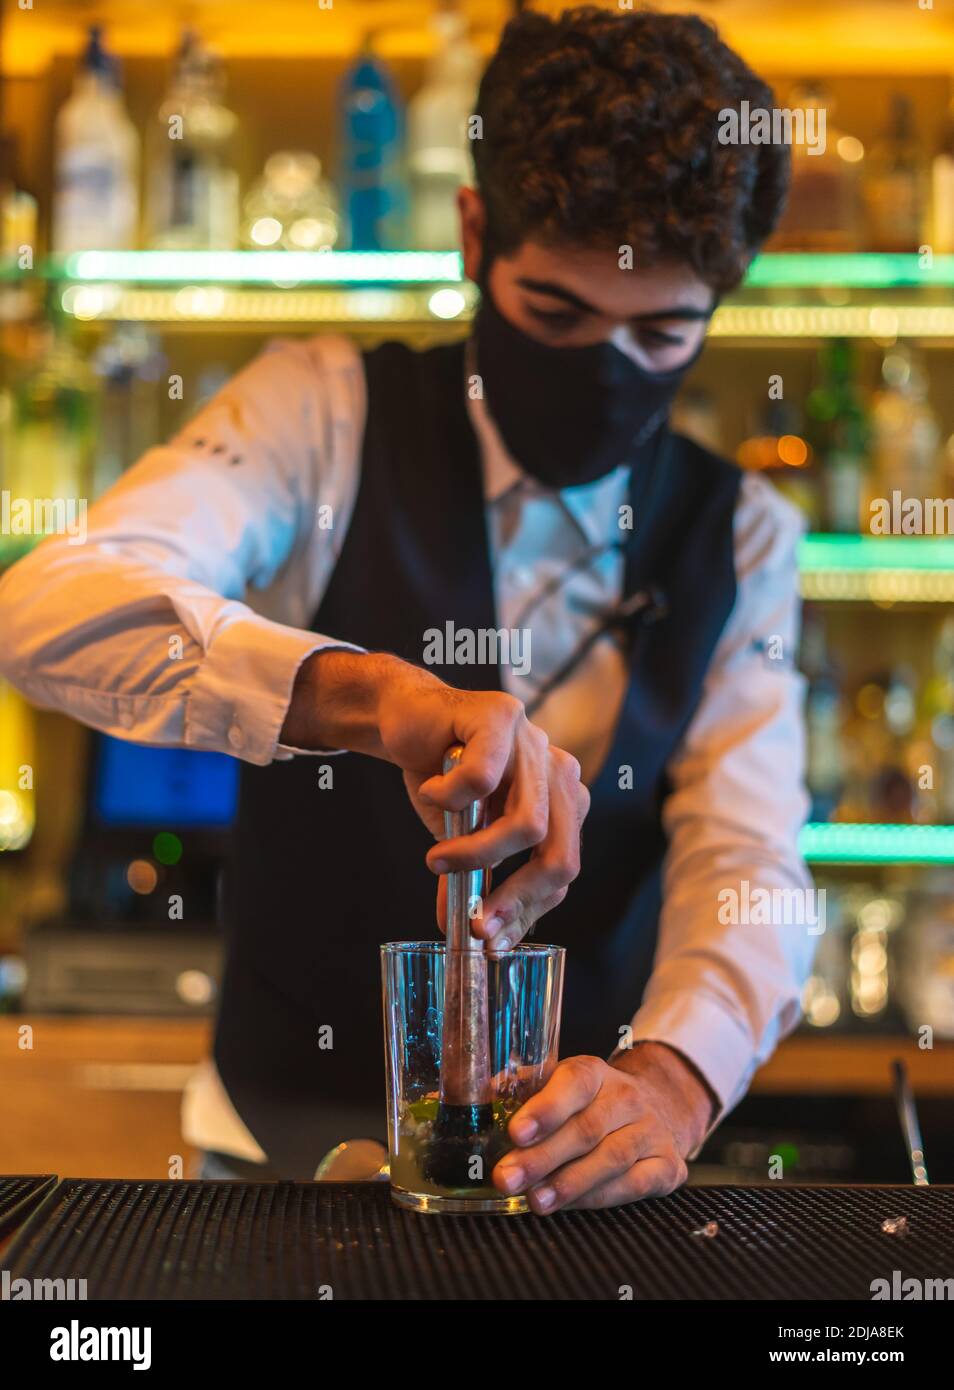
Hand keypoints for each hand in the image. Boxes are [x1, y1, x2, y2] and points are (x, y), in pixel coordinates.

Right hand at [282, 649, 589, 949]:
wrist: (407, 719)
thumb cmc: (442, 778)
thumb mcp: (461, 839)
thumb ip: (475, 879)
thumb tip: (468, 935)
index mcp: (562, 803)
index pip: (562, 869)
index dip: (527, 911)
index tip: (490, 941)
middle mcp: (559, 772)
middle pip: (561, 854)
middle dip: (515, 898)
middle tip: (474, 921)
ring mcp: (535, 741)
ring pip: (527, 824)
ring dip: (474, 854)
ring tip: (437, 859)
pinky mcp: (502, 715)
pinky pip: (482, 779)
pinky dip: (448, 798)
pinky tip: (429, 791)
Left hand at [492, 1043, 715, 1212]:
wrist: (656, 1110)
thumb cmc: (593, 1103)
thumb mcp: (560, 1084)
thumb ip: (525, 1089)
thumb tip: (487, 1094)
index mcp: (595, 1072)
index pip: (573, 1084)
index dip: (544, 1109)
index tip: (516, 1132)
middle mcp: (627, 1098)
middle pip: (586, 1129)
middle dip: (542, 1158)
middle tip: (508, 1178)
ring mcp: (651, 1131)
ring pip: (611, 1159)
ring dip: (569, 1183)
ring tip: (535, 1199)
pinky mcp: (667, 1165)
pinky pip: (633, 1185)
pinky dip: (599, 1198)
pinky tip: (570, 1205)